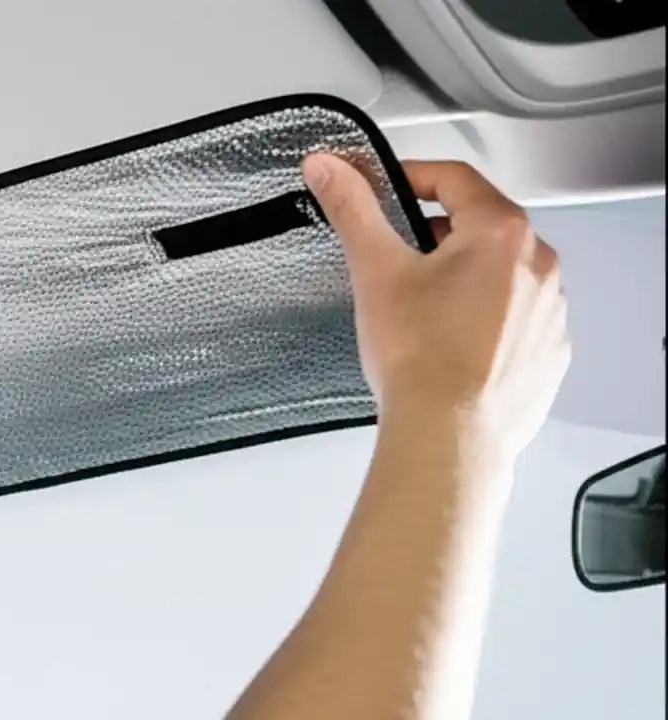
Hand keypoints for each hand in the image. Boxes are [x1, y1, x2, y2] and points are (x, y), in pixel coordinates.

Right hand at [302, 155, 569, 459]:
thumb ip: (351, 207)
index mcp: (501, 233)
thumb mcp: (375, 269)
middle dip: (435, 236)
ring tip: (421, 313)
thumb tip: (329, 167)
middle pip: (480, 227)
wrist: (448, 437)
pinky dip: (484, 321)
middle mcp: (538, 266)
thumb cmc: (420, 359)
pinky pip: (515, 319)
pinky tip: (448, 345)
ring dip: (463, 279)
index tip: (386, 190)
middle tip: (395, 263)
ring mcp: (550, 312)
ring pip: (500, 275)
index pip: (454, 178)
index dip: (411, 177)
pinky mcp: (549, 353)